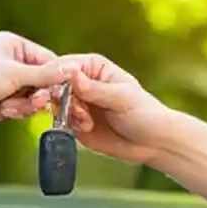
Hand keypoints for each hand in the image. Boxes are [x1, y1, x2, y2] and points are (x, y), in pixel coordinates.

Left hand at [0, 31, 70, 127]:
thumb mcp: (16, 74)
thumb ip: (47, 74)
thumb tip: (76, 68)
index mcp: (15, 45)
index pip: (49, 60)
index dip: (57, 76)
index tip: (63, 89)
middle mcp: (13, 60)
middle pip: (44, 80)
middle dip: (39, 94)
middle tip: (37, 102)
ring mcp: (10, 81)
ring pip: (36, 96)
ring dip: (27, 104)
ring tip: (12, 106)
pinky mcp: (7, 99)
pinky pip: (26, 106)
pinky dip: (18, 110)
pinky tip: (4, 110)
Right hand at [52, 53, 170, 164]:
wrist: (152, 142)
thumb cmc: (144, 113)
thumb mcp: (122, 98)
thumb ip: (95, 89)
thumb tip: (71, 75)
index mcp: (94, 66)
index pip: (65, 65)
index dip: (57, 75)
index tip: (59, 89)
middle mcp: (82, 82)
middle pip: (54, 84)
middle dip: (60, 98)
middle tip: (79, 111)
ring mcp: (77, 102)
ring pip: (54, 104)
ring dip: (67, 113)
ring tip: (87, 122)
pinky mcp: (75, 122)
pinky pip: (59, 121)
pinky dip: (69, 125)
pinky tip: (87, 128)